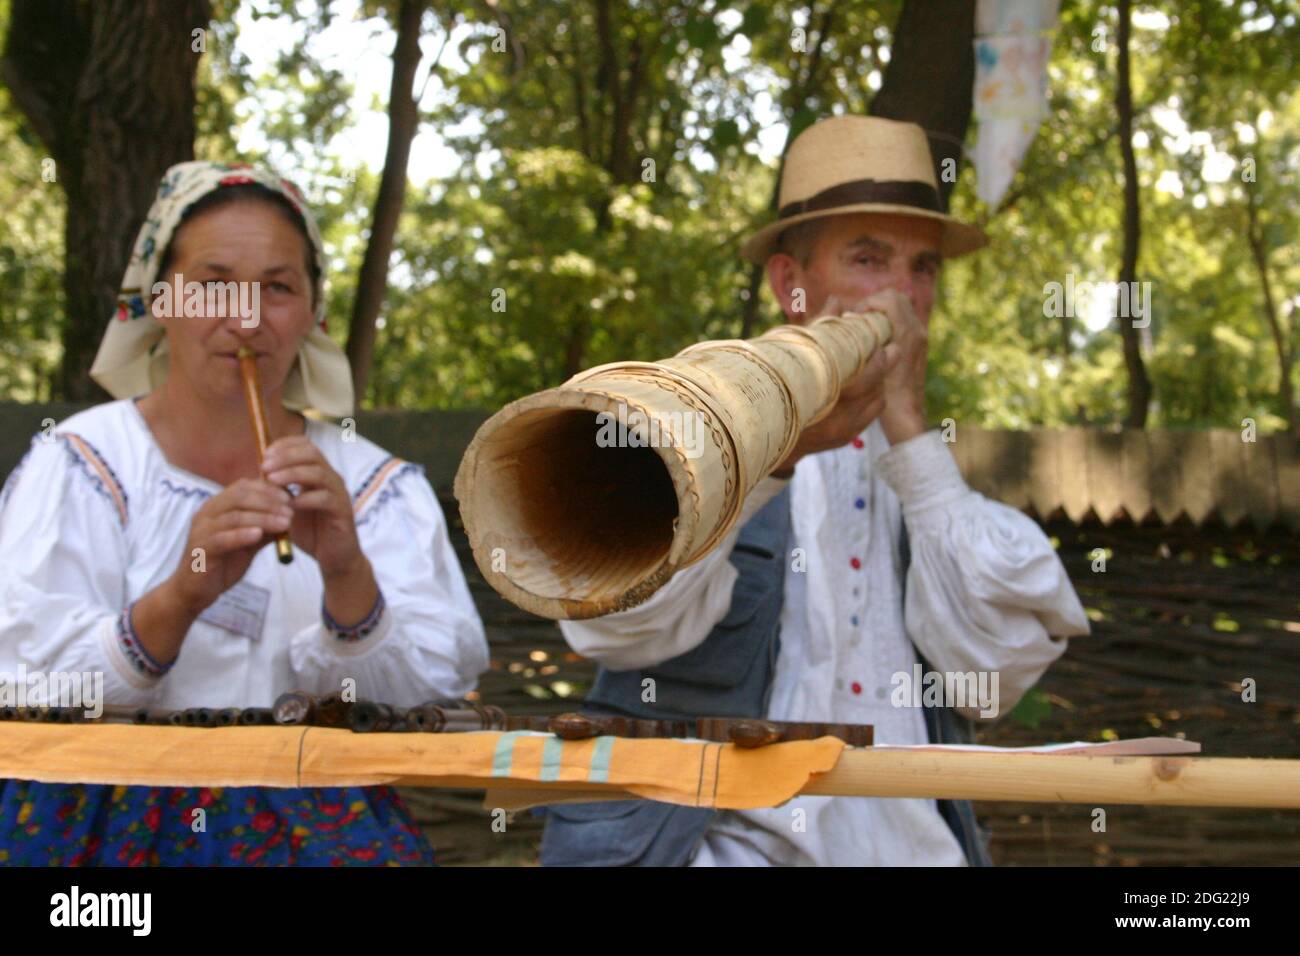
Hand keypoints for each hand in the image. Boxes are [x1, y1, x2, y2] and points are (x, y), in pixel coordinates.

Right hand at [168, 478, 294, 614]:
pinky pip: (221, 539)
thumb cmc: (224, 563)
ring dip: (262, 518)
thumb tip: (291, 515)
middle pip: (238, 496)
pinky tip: (259, 535)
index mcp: (217, 506)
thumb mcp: (250, 543)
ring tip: (285, 523)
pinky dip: (241, 535)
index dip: (268, 489)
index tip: (291, 497)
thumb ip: (266, 528)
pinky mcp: (200, 550)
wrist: (195, 591)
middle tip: (290, 511)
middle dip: (268, 501)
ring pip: (233, 516)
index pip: (242, 487)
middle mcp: (207, 513)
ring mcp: (201, 531)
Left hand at [260, 435, 363, 579]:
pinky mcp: (343, 511)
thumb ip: (280, 489)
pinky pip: (326, 499)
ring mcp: (339, 494)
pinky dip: (306, 498)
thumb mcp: (290, 505)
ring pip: (319, 473)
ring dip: (293, 474)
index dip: (285, 446)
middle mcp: (331, 479)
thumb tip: (259, 472)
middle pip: (312, 453)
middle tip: (265, 466)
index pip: (306, 445)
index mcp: (319, 474)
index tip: (265, 455)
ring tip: (272, 480)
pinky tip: (290, 505)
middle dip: (286, 456)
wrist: (334, 556)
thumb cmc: (311, 530)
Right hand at [770, 305, 900, 476]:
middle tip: (890, 348)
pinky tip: (868, 385)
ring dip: (878, 380)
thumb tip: (837, 301)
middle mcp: (833, 418)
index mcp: (819, 396)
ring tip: (875, 364)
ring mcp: (841, 430)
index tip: (876, 339)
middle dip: (883, 364)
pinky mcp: (846, 437)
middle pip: (871, 386)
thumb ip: (818, 329)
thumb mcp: (790, 354)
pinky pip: (873, 411)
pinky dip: (875, 396)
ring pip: (876, 399)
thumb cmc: (774, 384)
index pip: (858, 373)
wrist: (763, 432)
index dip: (871, 354)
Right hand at [862, 288, 928, 444]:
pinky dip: (888, 322)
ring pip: (901, 307)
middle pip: (896, 297)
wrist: (906, 414)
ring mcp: (920, 337)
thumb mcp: (862, 364)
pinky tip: (874, 341)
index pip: (888, 299)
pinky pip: (903, 321)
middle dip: (874, 304)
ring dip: (881, 312)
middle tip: (858, 320)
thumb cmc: (883, 394)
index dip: (867, 303)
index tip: (854, 318)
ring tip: (864, 329)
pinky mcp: (919, 345)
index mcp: (906, 333)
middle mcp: (916, 331)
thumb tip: (835, 302)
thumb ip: (849, 334)